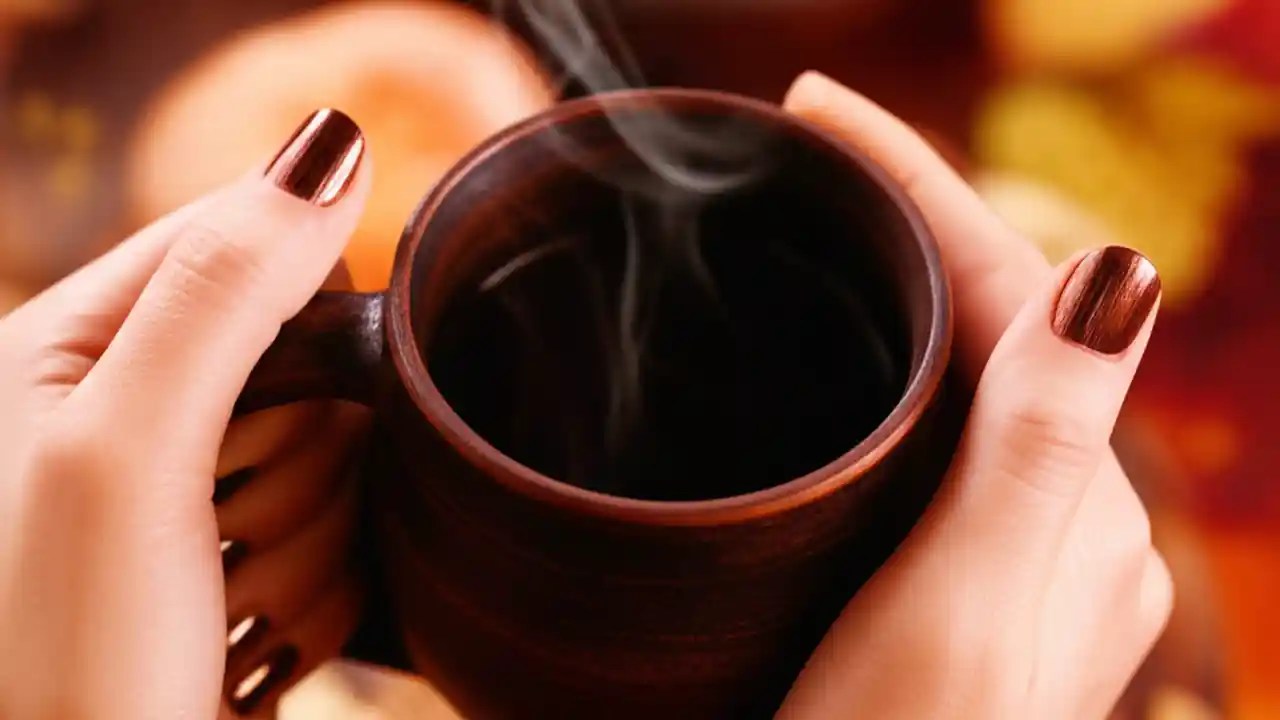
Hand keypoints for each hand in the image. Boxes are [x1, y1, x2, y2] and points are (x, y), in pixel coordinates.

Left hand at [0, 109, 371, 718]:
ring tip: (227, 600)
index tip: (248, 425)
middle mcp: (130, 404)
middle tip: (220, 533)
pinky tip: (253, 629)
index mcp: (66, 346)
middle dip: (294, 461)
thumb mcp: (129, 451)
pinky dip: (318, 583)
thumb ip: (223, 289)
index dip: (288, 318)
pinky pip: (345, 522)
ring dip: (307, 538)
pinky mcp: (247, 547)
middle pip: (305, 357)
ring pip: (340, 449)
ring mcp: (195, 483)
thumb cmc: (66, 659)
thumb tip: (330, 146)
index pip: (238, 242)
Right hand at [778, 74, 1172, 718]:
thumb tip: (1119, 269)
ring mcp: (1007, 559)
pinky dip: (876, 372)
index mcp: (1074, 509)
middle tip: (798, 154)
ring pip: (960, 378)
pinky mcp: (950, 591)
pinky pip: (927, 440)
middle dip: (905, 218)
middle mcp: (1059, 524)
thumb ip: (1039, 453)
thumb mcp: (959, 616)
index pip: (1012, 294)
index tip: (810, 109)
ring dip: (892, 288)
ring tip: (809, 225)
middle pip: (991, 320)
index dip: (915, 185)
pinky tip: (830, 365)